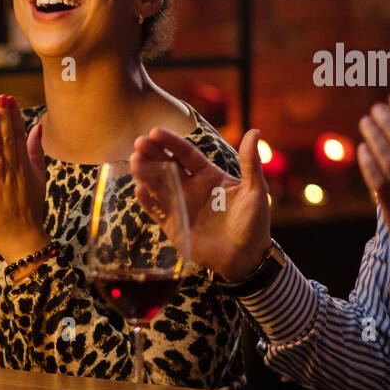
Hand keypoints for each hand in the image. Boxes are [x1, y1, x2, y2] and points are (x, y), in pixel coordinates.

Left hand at [0, 93, 48, 263]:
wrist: (24, 241)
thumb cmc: (29, 208)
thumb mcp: (38, 178)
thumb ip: (36, 151)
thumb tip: (38, 126)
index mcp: (23, 166)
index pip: (18, 136)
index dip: (14, 116)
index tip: (8, 96)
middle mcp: (13, 173)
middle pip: (8, 141)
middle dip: (4, 118)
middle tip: (0, 96)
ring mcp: (0, 186)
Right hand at [130, 127, 270, 280]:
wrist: (246, 257)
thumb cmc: (254, 223)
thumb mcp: (255, 190)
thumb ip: (250, 163)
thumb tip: (253, 131)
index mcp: (209, 176)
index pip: (186, 155)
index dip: (172, 143)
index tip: (156, 132)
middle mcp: (191, 188)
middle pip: (167, 166)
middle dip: (153, 154)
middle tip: (139, 143)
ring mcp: (181, 206)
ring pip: (158, 185)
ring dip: (146, 173)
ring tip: (134, 160)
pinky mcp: (174, 226)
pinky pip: (157, 211)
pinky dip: (148, 202)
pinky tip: (140, 190)